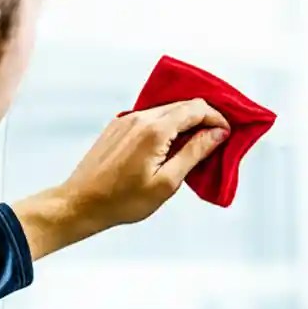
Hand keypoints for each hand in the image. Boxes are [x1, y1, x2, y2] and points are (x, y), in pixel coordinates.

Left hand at [10, 99, 228, 259]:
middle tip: (217, 139)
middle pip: (182, 105)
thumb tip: (217, 133)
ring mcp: (125, 120)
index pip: (195, 108)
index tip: (227, 135)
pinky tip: (171, 146)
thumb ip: (194, 153)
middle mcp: (139, 117)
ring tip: (196, 145)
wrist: (80, 203)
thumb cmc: (123, 201)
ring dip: (185, 122)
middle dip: (204, 118)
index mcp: (153, 130)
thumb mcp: (166, 182)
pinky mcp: (116, 127)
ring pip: (165, 110)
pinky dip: (167, 126)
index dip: (217, 118)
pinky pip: (149, 118)